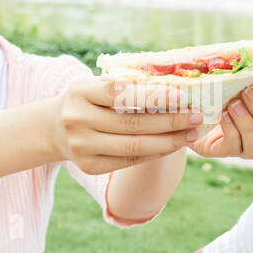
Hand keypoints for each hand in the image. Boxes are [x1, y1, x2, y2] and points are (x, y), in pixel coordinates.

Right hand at [48, 76, 203, 174]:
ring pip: (134, 146)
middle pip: (132, 123)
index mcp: (80, 92)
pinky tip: (172, 145)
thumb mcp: (97, 85)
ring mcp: (81, 146)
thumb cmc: (89, 100)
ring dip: (168, 141)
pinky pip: (129, 161)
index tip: (181, 94)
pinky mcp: (89, 167)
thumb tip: (175, 89)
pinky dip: (154, 153)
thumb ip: (128, 87)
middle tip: (196, 116)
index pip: (121, 93)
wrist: (56, 128)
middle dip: (170, 120)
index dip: (152, 95)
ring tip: (190, 134)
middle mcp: (77, 120)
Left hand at [189, 79, 252, 159]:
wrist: (186, 117)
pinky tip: (223, 117)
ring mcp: (245, 146)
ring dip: (247, 123)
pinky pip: (235, 146)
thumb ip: (234, 77)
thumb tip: (239, 59)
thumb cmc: (209, 95)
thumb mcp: (222, 84)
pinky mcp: (227, 152)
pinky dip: (231, 131)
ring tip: (233, 105)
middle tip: (247, 91)